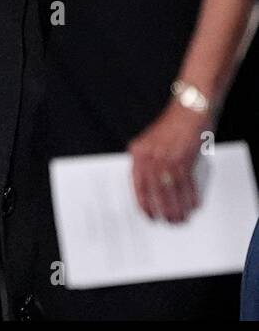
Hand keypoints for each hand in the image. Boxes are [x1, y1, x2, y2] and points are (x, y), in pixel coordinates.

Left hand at [127, 100, 211, 222]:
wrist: (188, 109)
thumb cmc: (170, 126)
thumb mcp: (150, 141)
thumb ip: (147, 161)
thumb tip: (148, 185)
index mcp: (138, 153)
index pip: (137, 184)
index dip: (143, 202)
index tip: (147, 214)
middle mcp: (150, 156)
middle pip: (155, 190)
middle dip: (162, 209)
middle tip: (168, 221)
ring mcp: (168, 157)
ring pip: (171, 190)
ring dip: (177, 207)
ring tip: (181, 218)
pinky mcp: (185, 158)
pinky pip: (187, 183)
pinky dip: (190, 196)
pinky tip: (193, 205)